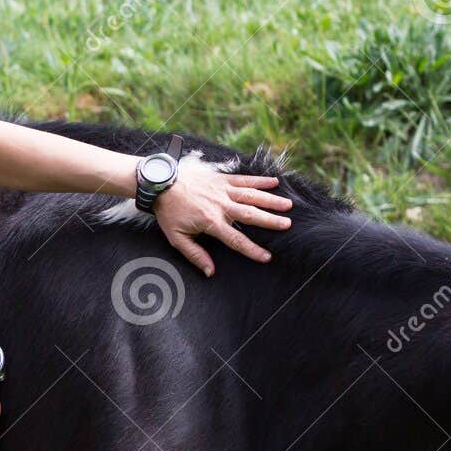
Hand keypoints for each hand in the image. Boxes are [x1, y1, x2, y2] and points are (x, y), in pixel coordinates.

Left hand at [153, 168, 291, 275]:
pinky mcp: (222, 179)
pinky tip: (275, 182)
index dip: (252, 249)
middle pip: (250, 215)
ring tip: (288, 206)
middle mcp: (221, 205)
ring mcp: (223, 190)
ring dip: (270, 200)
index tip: (266, 257)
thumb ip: (195, 255)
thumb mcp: (176, 238)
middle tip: (288, 225)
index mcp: (211, 222)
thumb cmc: (169, 212)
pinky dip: (260, 180)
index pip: (236, 239)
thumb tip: (210, 271)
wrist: (162, 184)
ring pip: (252, 195)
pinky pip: (244, 179)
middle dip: (270, 220)